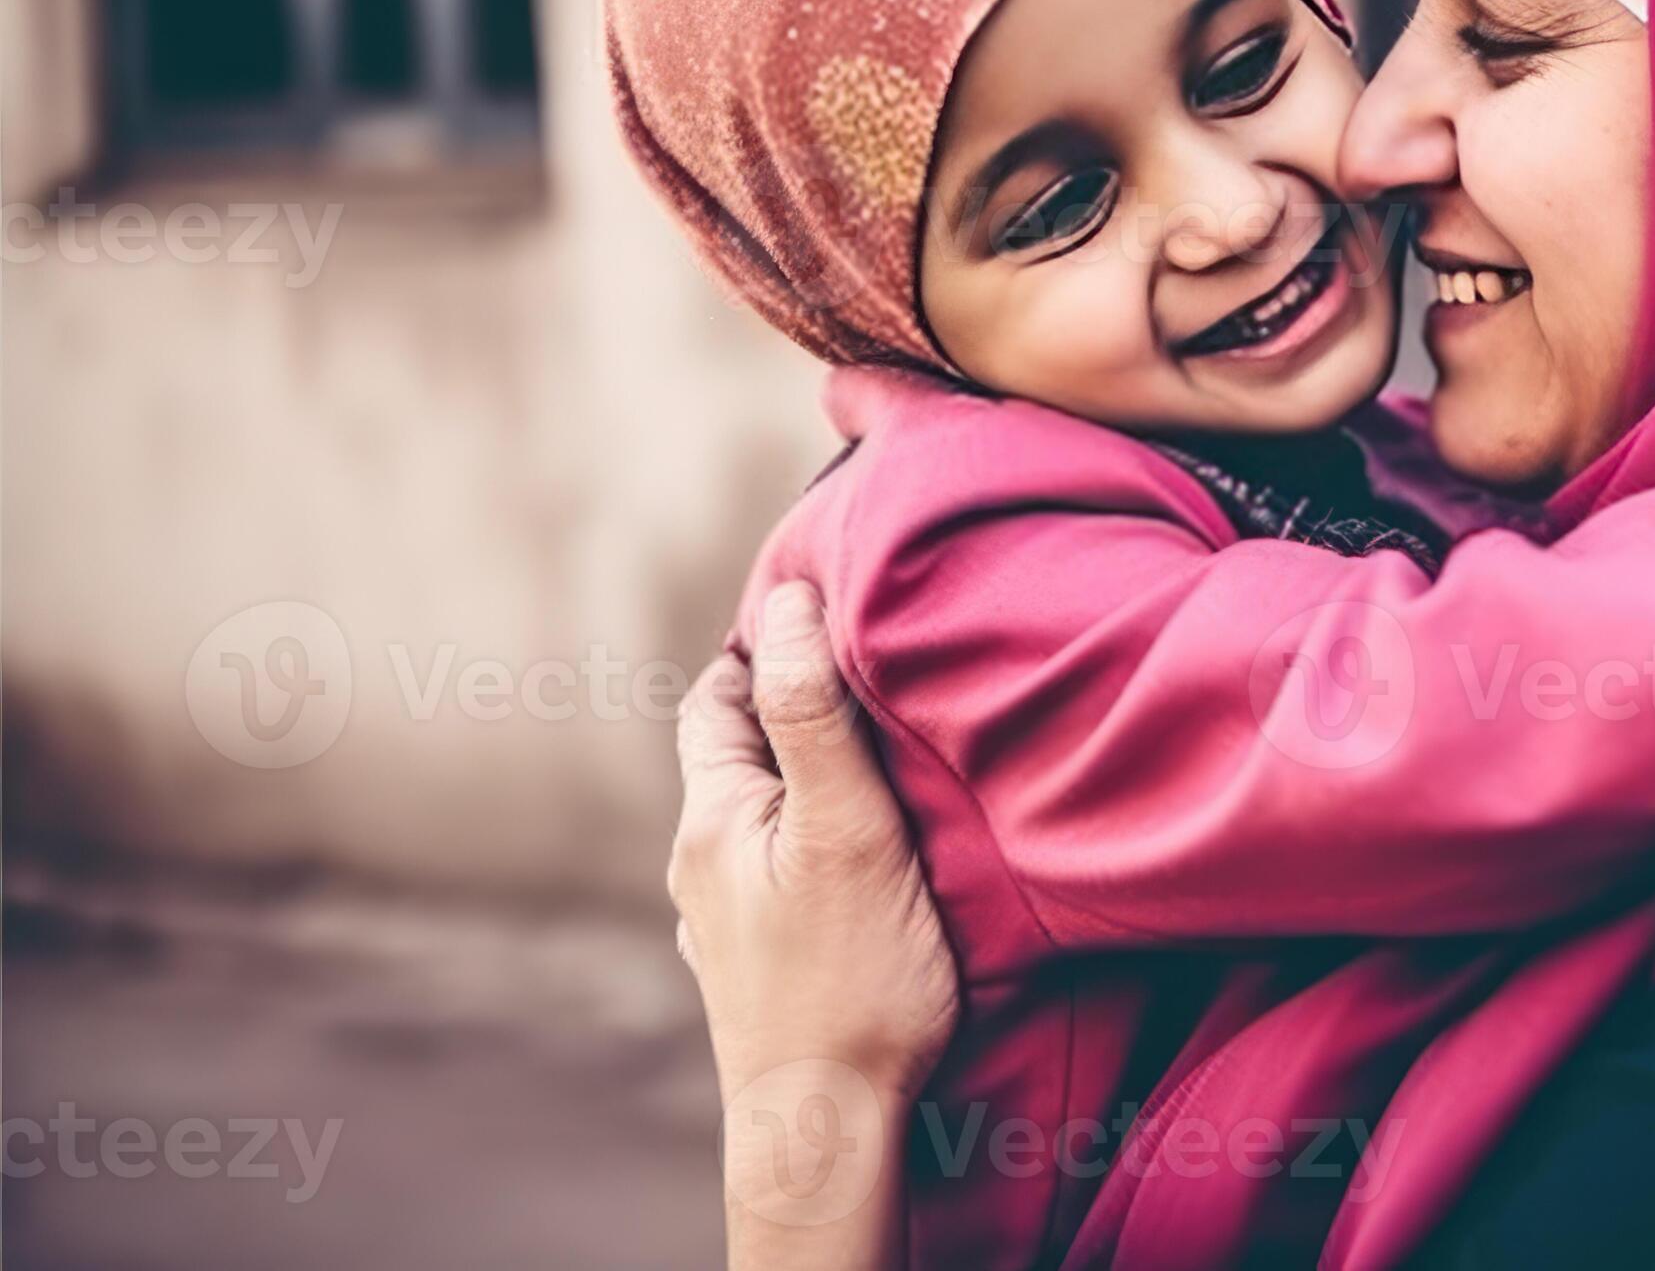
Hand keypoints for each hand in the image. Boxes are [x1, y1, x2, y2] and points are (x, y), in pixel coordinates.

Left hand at [671, 584, 955, 1269]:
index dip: (761, 647)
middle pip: (735, 758)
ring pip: (757, 823)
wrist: (824, 1132)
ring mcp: (722, 928)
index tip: (824, 614)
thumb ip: (814, 714)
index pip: (714, 699)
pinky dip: (808, 850)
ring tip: (875, 766)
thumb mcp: (846, 829)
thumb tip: (788, 601)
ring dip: (802, 786)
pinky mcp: (755, 973)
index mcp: (711, 821)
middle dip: (789, 711)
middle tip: (866, 677)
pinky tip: (854, 868)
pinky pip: (775, 881)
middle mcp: (700, 869)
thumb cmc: (851, 982)